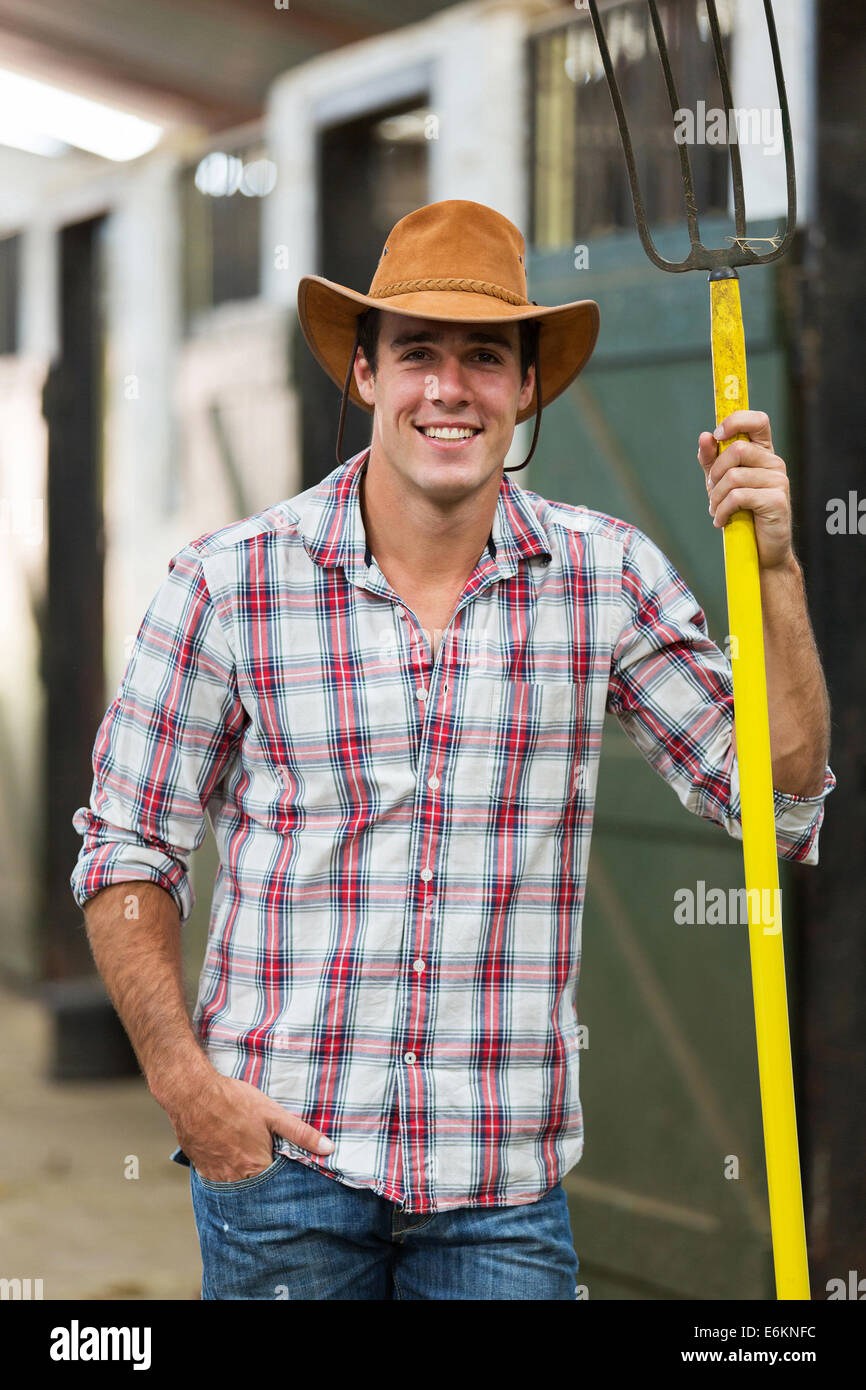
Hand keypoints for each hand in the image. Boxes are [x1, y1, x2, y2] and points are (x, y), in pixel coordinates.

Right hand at [164, 1071, 334, 1182]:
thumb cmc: (233, 1101)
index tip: (289, 1177)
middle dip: (265, 1186)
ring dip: (245, 1182)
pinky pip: (217, 1182)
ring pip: (235, 1188)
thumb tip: (328, 1148)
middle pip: (255, 1190)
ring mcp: (215, 1175)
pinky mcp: (201, 1168)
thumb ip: (301, 1133)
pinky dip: (226, 1176)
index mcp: (256, 1166)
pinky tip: (231, 1163)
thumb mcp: (272, 1113)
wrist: (192, 1093)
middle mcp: (235, 1177)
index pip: (277, 1187)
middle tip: (270, 1172)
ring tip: (250, 1167)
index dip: (285, 1181)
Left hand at [697, 410, 794, 570]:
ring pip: (734, 476)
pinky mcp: (776, 500)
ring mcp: (778, 481)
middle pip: (737, 449)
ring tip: (717, 510)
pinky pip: (738, 497)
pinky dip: (722, 510)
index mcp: (763, 453)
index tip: (717, 434)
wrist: (759, 550)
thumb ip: (712, 460)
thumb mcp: (720, 483)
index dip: (736, 420)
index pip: (758, 420)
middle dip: (715, 472)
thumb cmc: (740, 513)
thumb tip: (704, 436)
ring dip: (717, 497)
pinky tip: (721, 521)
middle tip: (712, 491)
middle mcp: (775, 463)